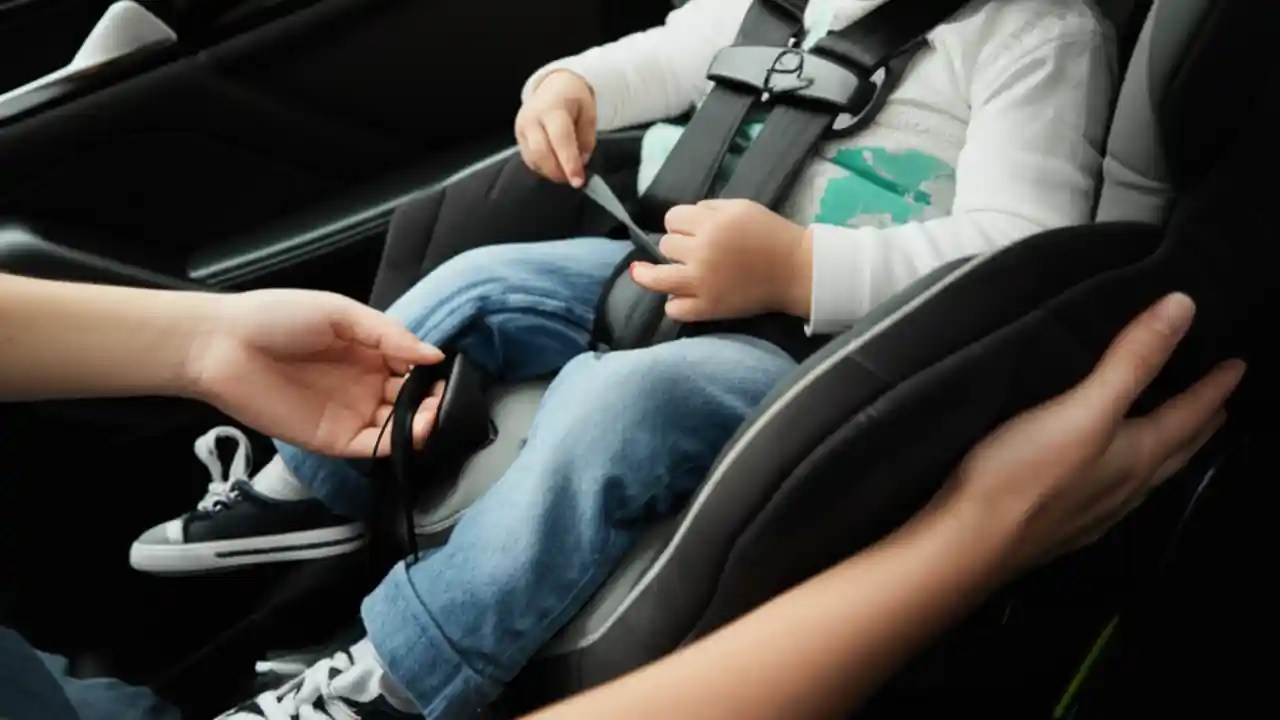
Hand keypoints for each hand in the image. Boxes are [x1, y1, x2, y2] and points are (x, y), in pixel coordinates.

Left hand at [182, 289, 446, 458]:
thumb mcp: (340, 313)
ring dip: (422, 423)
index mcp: (366, 352)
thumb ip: (388, 335)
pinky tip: (415, 430)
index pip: (411, 368)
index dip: (430, 372)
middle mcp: (362, 385)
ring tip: (434, 414)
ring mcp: (349, 414)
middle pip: (410, 400)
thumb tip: (434, 356)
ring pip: (398, 426)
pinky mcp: (333, 440)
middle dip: (431, 400)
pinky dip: (399, 443)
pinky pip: (374, 446)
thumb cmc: (276, 317)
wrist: (221, 346)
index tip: (447, 372)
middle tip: (442, 397)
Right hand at [515, 70, 597, 187]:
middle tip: (573, 180)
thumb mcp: (589, 112)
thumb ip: (587, 138)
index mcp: (553, 109)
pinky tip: (555, 166)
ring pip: (533, 159)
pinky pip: (529, 159)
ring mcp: (522, 128)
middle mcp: (533, 118)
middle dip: (558, 172)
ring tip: (566, 173)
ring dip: (551, 172)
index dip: (569, 163)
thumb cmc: (573, 99)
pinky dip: (543, 168)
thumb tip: (582, 161)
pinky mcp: (518, 137)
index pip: (561, 140)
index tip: (578, 181)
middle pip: (541, 153)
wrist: (554, 85)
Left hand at [629, 200, 813, 321]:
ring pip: (658, 277)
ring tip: (651, 272)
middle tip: (697, 251)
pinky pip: (674, 308)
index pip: (671, 219)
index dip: (680, 223)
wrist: (796, 270)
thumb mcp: (740, 207)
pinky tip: (678, 296)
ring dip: (658, 272)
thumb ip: (707, 209)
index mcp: (711, 224)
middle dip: (679, 245)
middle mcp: (702, 252)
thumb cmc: (770, 235)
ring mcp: (702, 283)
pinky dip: (674, 302)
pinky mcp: (708, 308)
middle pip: (666, 245)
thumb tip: (679, 221)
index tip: (692, 230)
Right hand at [939, 293, 1244, 574]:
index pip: (1188, 416)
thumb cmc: (1025, 473)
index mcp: (1137, 456)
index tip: (1239, 366)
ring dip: (1166, 452)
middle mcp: (1125, 487)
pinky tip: (1107, 483)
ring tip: (1173, 438)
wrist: (969, 543)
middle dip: (1199, 424)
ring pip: (1146, 477)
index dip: (1214, 388)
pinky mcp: (1061, 526)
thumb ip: (1131, 361)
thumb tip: (1183, 307)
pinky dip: (1127, 478)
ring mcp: (1094, 512)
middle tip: (1219, 406)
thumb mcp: (1083, 408)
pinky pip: (1113, 496)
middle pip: (1175, 451)